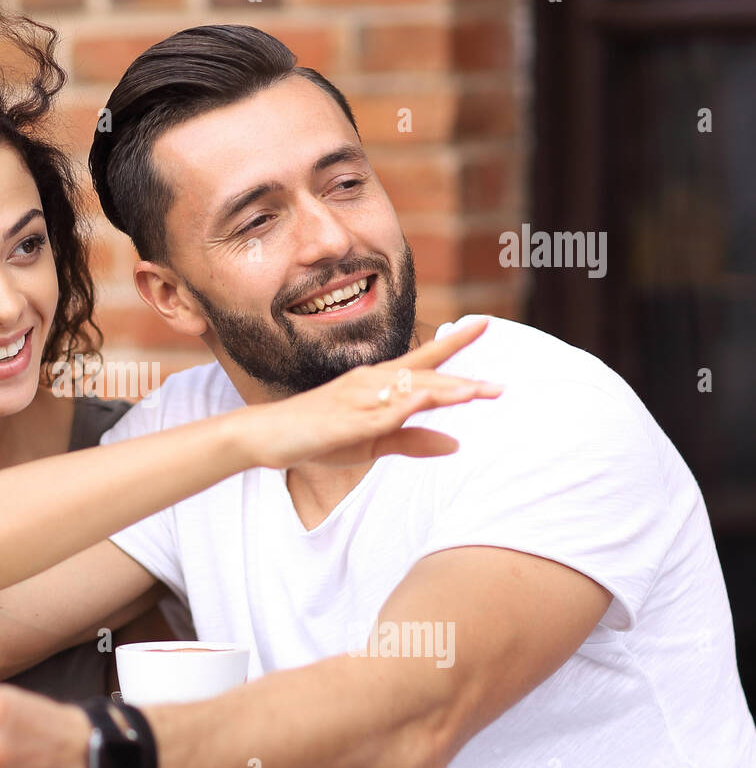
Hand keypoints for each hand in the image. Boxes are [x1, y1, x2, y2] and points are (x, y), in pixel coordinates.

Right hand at [249, 317, 502, 468]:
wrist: (266, 436)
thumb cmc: (318, 435)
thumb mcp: (372, 441)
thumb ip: (413, 440)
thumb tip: (457, 443)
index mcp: (378, 384)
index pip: (423, 361)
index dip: (454, 343)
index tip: (486, 323)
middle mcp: (370, 383)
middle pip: (424, 377)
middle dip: (463, 381)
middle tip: (502, 387)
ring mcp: (357, 400)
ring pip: (408, 391)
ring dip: (443, 390)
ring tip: (478, 391)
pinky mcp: (344, 422)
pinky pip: (381, 413)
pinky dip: (405, 406)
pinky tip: (426, 402)